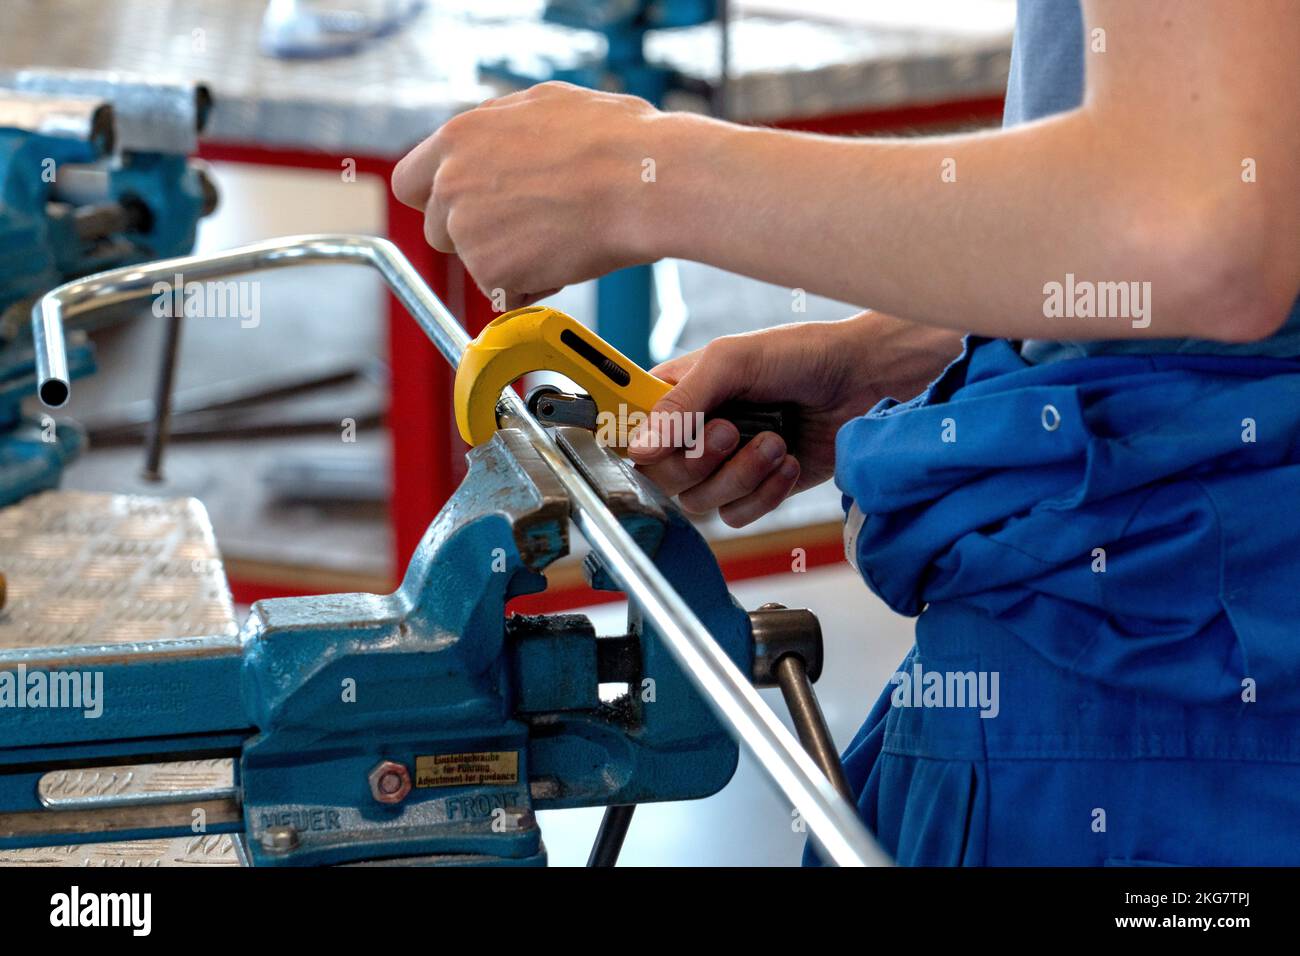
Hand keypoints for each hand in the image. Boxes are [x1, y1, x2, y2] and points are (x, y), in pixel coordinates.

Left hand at [391, 81, 666, 308]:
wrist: (642, 181)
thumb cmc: (614, 140)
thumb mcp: (545, 107)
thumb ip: (503, 133)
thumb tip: (501, 145)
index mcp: (459, 135)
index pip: (412, 181)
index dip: (440, 201)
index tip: (464, 211)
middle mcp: (451, 181)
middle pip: (439, 230)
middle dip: (476, 238)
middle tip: (526, 231)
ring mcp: (467, 228)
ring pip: (477, 264)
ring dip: (511, 263)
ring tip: (562, 239)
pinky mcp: (490, 270)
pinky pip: (505, 293)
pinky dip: (533, 287)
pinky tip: (568, 259)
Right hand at [629, 313, 960, 526]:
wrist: (865, 382)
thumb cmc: (801, 354)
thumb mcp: (732, 362)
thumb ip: (682, 403)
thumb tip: (639, 448)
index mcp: (676, 393)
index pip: (627, 429)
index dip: (631, 442)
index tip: (649, 444)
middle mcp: (693, 432)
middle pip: (660, 475)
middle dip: (699, 459)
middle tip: (732, 431)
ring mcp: (725, 464)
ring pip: (699, 500)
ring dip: (741, 474)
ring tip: (776, 441)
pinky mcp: (757, 489)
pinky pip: (737, 514)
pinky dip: (765, 493)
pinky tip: (789, 461)